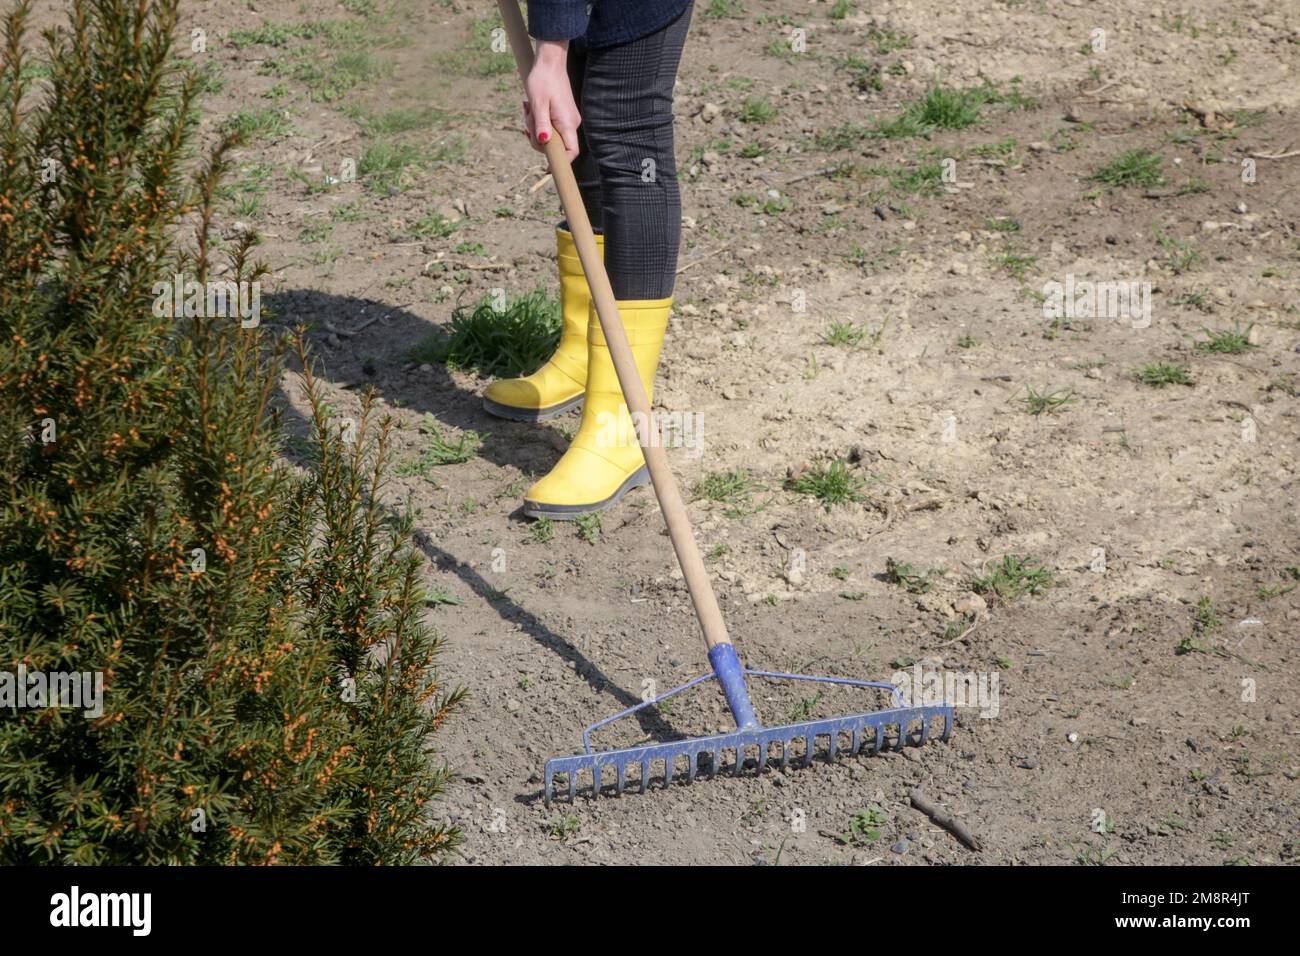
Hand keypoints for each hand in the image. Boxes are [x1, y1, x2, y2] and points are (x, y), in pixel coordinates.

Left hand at [523, 40, 580, 161]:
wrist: (549, 61)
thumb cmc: (543, 80)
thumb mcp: (538, 103)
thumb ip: (541, 124)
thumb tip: (544, 142)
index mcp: (568, 123)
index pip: (571, 153)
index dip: (560, 163)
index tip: (546, 169)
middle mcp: (571, 124)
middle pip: (556, 146)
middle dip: (538, 139)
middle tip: (527, 121)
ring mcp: (567, 120)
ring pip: (550, 136)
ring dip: (536, 127)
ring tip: (528, 109)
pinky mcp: (562, 115)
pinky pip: (550, 127)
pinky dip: (539, 122)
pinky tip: (531, 110)